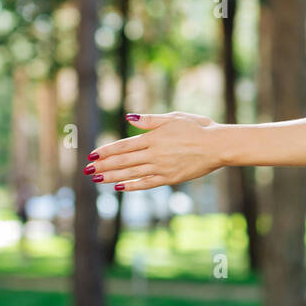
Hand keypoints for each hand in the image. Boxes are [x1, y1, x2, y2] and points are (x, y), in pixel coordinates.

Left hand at [84, 112, 219, 191]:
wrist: (217, 146)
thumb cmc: (197, 128)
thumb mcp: (173, 118)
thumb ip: (150, 120)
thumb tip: (128, 118)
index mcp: (154, 137)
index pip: (123, 145)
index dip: (106, 151)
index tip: (92, 155)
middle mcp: (155, 154)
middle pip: (123, 161)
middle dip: (104, 166)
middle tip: (87, 170)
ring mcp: (162, 168)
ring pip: (131, 174)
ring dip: (112, 177)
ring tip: (97, 179)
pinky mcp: (170, 178)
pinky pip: (147, 183)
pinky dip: (132, 186)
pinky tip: (119, 187)